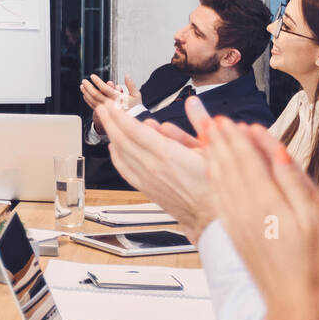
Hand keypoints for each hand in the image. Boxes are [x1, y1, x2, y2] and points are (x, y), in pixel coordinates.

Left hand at [81, 74, 138, 133]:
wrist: (134, 120)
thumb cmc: (135, 107)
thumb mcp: (137, 95)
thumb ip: (131, 85)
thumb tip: (127, 75)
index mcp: (118, 98)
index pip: (105, 89)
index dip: (97, 82)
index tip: (92, 76)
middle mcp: (110, 104)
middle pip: (96, 95)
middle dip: (88, 87)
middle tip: (84, 81)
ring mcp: (106, 109)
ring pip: (93, 101)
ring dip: (86, 93)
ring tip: (82, 86)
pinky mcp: (104, 113)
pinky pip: (93, 106)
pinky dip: (88, 100)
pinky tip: (85, 95)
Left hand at [95, 96, 214, 240]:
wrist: (210, 216)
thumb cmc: (214, 185)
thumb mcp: (213, 148)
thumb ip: (200, 122)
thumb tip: (192, 103)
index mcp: (168, 154)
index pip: (134, 130)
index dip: (120, 115)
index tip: (112, 104)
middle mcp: (153, 167)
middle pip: (122, 139)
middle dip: (110, 120)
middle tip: (103, 107)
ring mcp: (146, 179)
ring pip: (121, 154)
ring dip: (111, 135)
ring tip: (106, 121)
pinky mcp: (145, 188)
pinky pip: (124, 169)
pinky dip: (116, 156)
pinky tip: (114, 148)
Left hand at [204, 119, 318, 319]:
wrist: (294, 304)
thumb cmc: (315, 267)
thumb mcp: (316, 221)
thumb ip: (296, 184)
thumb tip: (280, 152)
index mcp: (268, 204)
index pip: (247, 162)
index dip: (238, 139)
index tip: (229, 120)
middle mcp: (246, 212)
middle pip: (228, 168)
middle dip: (220, 142)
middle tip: (211, 121)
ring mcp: (237, 224)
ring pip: (219, 182)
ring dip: (212, 157)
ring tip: (206, 139)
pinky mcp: (235, 235)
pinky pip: (218, 200)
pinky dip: (213, 181)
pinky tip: (211, 174)